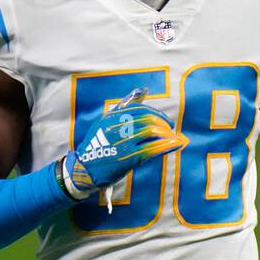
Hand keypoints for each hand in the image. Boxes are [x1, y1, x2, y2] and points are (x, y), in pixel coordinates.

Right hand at [60, 87, 185, 198]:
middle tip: (170, 131)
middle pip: (149, 120)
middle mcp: (119, 127)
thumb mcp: (106, 122)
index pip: (141, 109)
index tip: (165, 122)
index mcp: (113, 117)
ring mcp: (124, 143)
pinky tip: (175, 145)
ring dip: (167, 135)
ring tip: (173, 139)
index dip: (157, 114)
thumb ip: (124, 107)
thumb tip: (143, 90)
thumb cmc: (97, 145)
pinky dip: (166, 146)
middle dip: (164, 125)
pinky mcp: (129, 158)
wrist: (85, 169)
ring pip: (152, 133)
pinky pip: (152, 149)